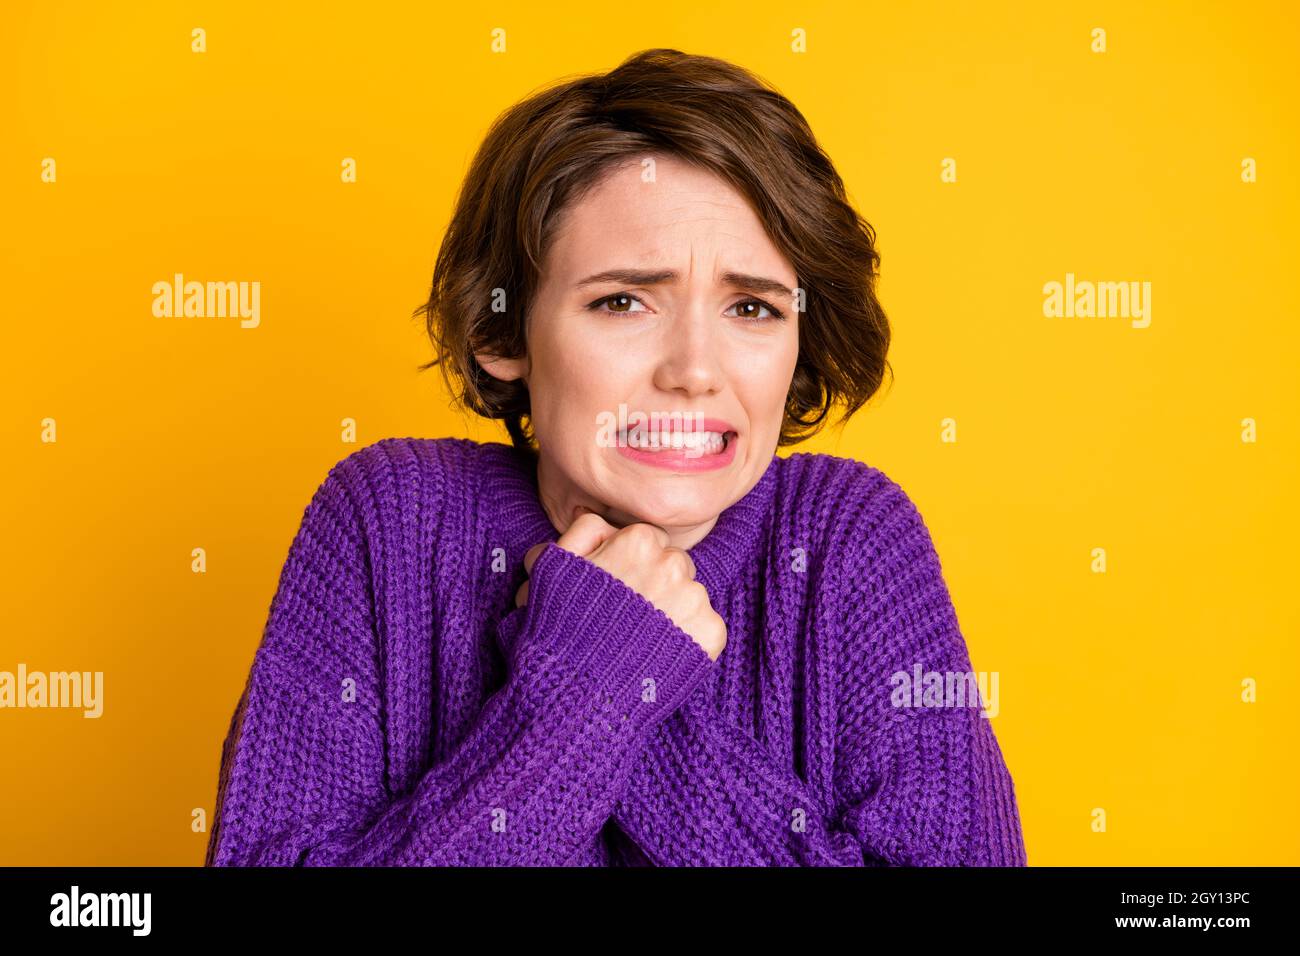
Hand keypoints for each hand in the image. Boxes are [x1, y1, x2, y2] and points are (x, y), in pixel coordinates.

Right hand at [516, 507, 726, 661]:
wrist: (580, 693)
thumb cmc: (561, 630)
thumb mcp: (553, 568)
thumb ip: (580, 533)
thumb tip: (601, 520)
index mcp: (639, 539)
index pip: (649, 542)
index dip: (632, 567)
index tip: (619, 591)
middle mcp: (673, 562)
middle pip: (674, 566)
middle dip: (656, 586)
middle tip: (630, 618)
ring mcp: (695, 598)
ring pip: (690, 596)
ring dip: (673, 613)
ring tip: (642, 641)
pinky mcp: (711, 632)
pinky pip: (706, 628)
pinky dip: (689, 641)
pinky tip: (659, 655)